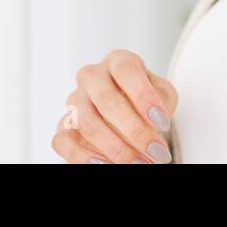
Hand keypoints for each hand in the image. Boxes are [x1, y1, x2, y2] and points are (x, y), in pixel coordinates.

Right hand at [53, 49, 177, 163]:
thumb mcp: (163, 95)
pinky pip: (63, 142)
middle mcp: (92, 76)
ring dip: (116, 148)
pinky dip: (83, 157)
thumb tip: (154, 125)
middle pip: (107, 100)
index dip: (144, 96)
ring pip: (88, 123)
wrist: (129, 116)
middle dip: (135, 131)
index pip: (126, 70)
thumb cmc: (146, 101)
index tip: (162, 123)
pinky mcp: (64, 126)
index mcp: (117, 61)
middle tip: (157, 152)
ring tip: (140, 163)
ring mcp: (74, 100)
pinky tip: (106, 165)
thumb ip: (162, 102)